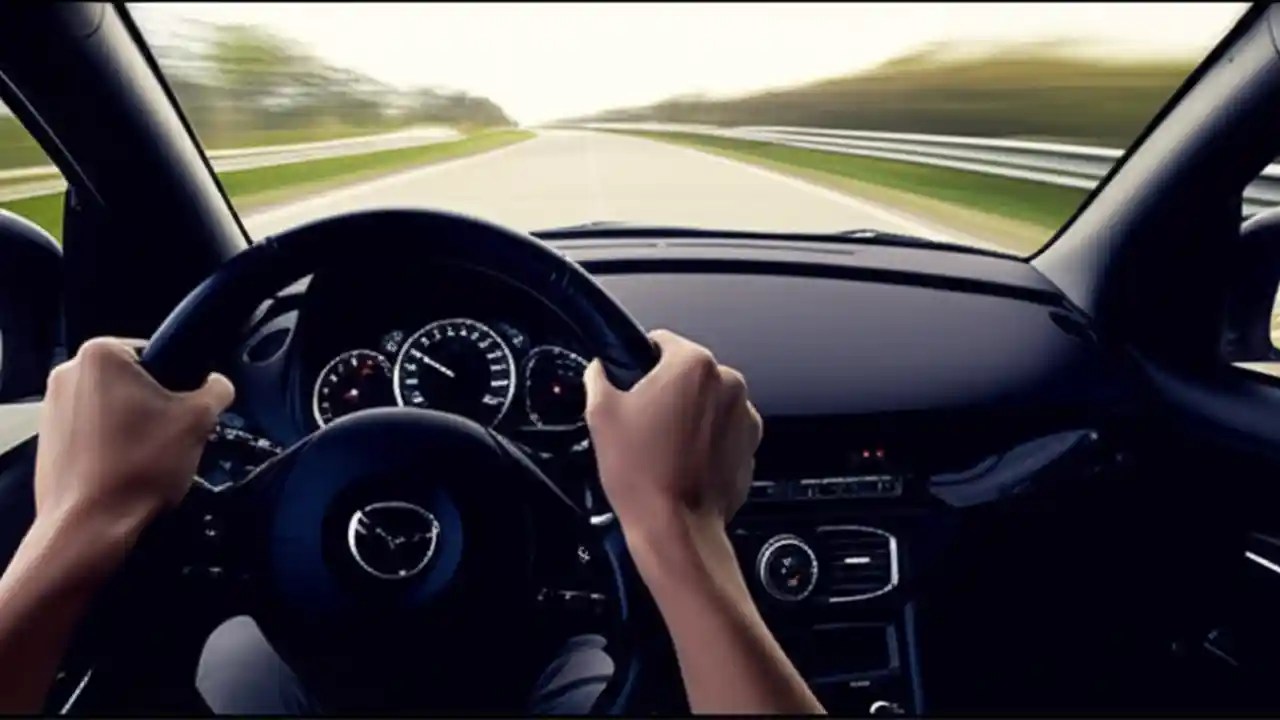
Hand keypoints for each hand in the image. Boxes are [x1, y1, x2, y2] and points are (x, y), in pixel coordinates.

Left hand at [34, 337, 234, 540]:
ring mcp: (50, 406)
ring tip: (147, 458)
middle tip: (172, 438)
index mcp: (101, 353)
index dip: (182, 384)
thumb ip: (217, 390)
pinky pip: (92, 430)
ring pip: (113, 407)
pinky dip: (111, 444)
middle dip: (155, 406)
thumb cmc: (142, 465)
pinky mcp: (46, 438)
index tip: (187, 413)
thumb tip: (218, 383)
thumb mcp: (198, 421)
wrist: (89, 527)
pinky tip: (123, 470)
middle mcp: (68, 370)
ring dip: (134, 426)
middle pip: (134, 381)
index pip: (159, 353)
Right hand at [583, 329, 761, 557]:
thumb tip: (601, 368)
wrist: (676, 529)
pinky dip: (705, 440)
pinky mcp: (751, 446)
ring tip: (663, 448)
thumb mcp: (601, 414)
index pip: (661, 342)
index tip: (629, 384)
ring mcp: (745, 416)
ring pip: (707, 402)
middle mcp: (729, 383)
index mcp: (694, 364)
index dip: (639, 362)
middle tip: (641, 423)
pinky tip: (682, 462)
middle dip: (666, 391)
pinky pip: (723, 431)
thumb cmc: (642, 474)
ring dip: (688, 415)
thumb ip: (599, 376)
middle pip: (687, 373)